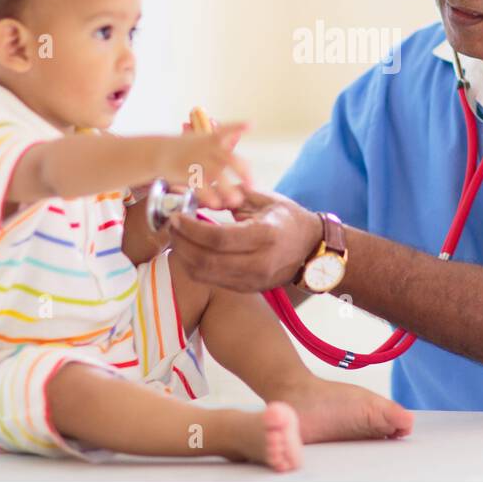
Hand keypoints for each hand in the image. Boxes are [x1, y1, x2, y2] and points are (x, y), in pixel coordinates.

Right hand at [161, 122, 250, 208]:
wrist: (158, 151)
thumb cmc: (186, 147)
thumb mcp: (203, 139)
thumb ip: (221, 142)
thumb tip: (238, 136)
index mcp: (212, 139)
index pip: (227, 129)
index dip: (238, 127)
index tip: (250, 124)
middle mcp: (207, 148)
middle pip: (229, 159)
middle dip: (243, 172)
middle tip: (252, 185)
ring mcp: (197, 160)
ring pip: (216, 175)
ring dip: (228, 188)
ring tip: (236, 200)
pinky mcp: (186, 172)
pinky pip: (200, 185)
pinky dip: (208, 195)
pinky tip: (216, 204)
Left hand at [166, 188, 322, 292]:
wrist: (312, 249)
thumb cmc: (287, 218)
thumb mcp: (263, 199)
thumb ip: (229, 196)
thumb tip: (195, 192)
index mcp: (266, 235)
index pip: (218, 238)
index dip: (192, 229)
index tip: (177, 217)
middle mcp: (260, 262)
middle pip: (206, 260)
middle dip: (181, 243)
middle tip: (170, 227)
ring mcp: (253, 280)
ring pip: (205, 275)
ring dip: (183, 257)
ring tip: (175, 238)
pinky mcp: (247, 289)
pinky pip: (212, 281)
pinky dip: (195, 267)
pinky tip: (189, 251)